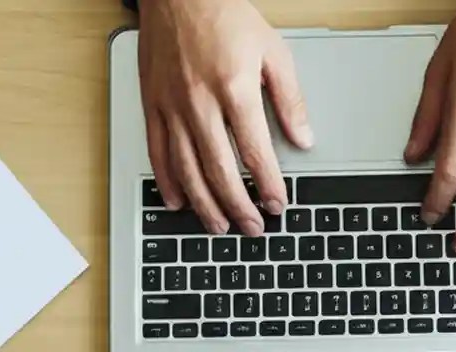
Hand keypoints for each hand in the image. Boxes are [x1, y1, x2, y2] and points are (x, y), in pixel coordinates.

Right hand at [138, 0, 312, 234]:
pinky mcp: (151, 105)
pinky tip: (180, 202)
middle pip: (220, 170)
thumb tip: (304, 137)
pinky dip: (169, 182)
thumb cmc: (224, 14)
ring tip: (220, 226)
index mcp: (235, 90)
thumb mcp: (273, 50)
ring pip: (187, 169)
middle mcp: (200, 103)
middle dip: (238, 206)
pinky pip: (158, 152)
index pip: (255, 152)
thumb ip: (290, 99)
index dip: (267, 184)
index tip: (277, 204)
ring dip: (205, 204)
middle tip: (252, 228)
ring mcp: (172, 107)